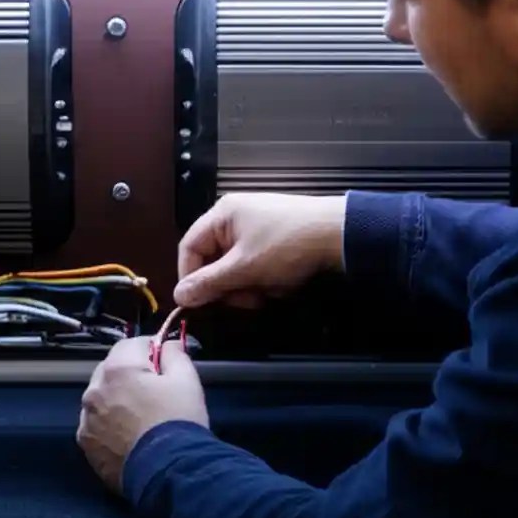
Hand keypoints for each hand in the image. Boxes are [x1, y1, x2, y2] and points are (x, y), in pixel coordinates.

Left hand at [77, 337, 208, 493]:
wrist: (168, 472)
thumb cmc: (178, 421)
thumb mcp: (186, 379)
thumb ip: (174, 354)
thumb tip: (167, 344)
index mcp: (117, 370)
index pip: (131, 344)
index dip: (151, 349)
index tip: (165, 362)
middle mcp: (94, 391)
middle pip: (111, 370)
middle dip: (130, 374)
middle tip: (155, 391)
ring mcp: (87, 420)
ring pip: (101, 398)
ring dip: (117, 399)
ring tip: (142, 417)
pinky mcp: (87, 445)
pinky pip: (97, 424)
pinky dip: (109, 424)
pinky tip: (129, 435)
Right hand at [175, 193, 346, 308]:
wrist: (340, 234)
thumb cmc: (287, 246)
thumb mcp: (244, 268)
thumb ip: (209, 283)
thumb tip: (178, 296)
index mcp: (222, 215)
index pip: (189, 248)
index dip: (190, 277)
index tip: (200, 302)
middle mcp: (234, 218)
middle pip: (213, 260)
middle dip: (228, 285)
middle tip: (246, 300)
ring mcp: (256, 228)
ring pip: (235, 267)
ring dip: (248, 285)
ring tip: (269, 289)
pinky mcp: (274, 239)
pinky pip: (255, 265)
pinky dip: (264, 279)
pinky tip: (280, 283)